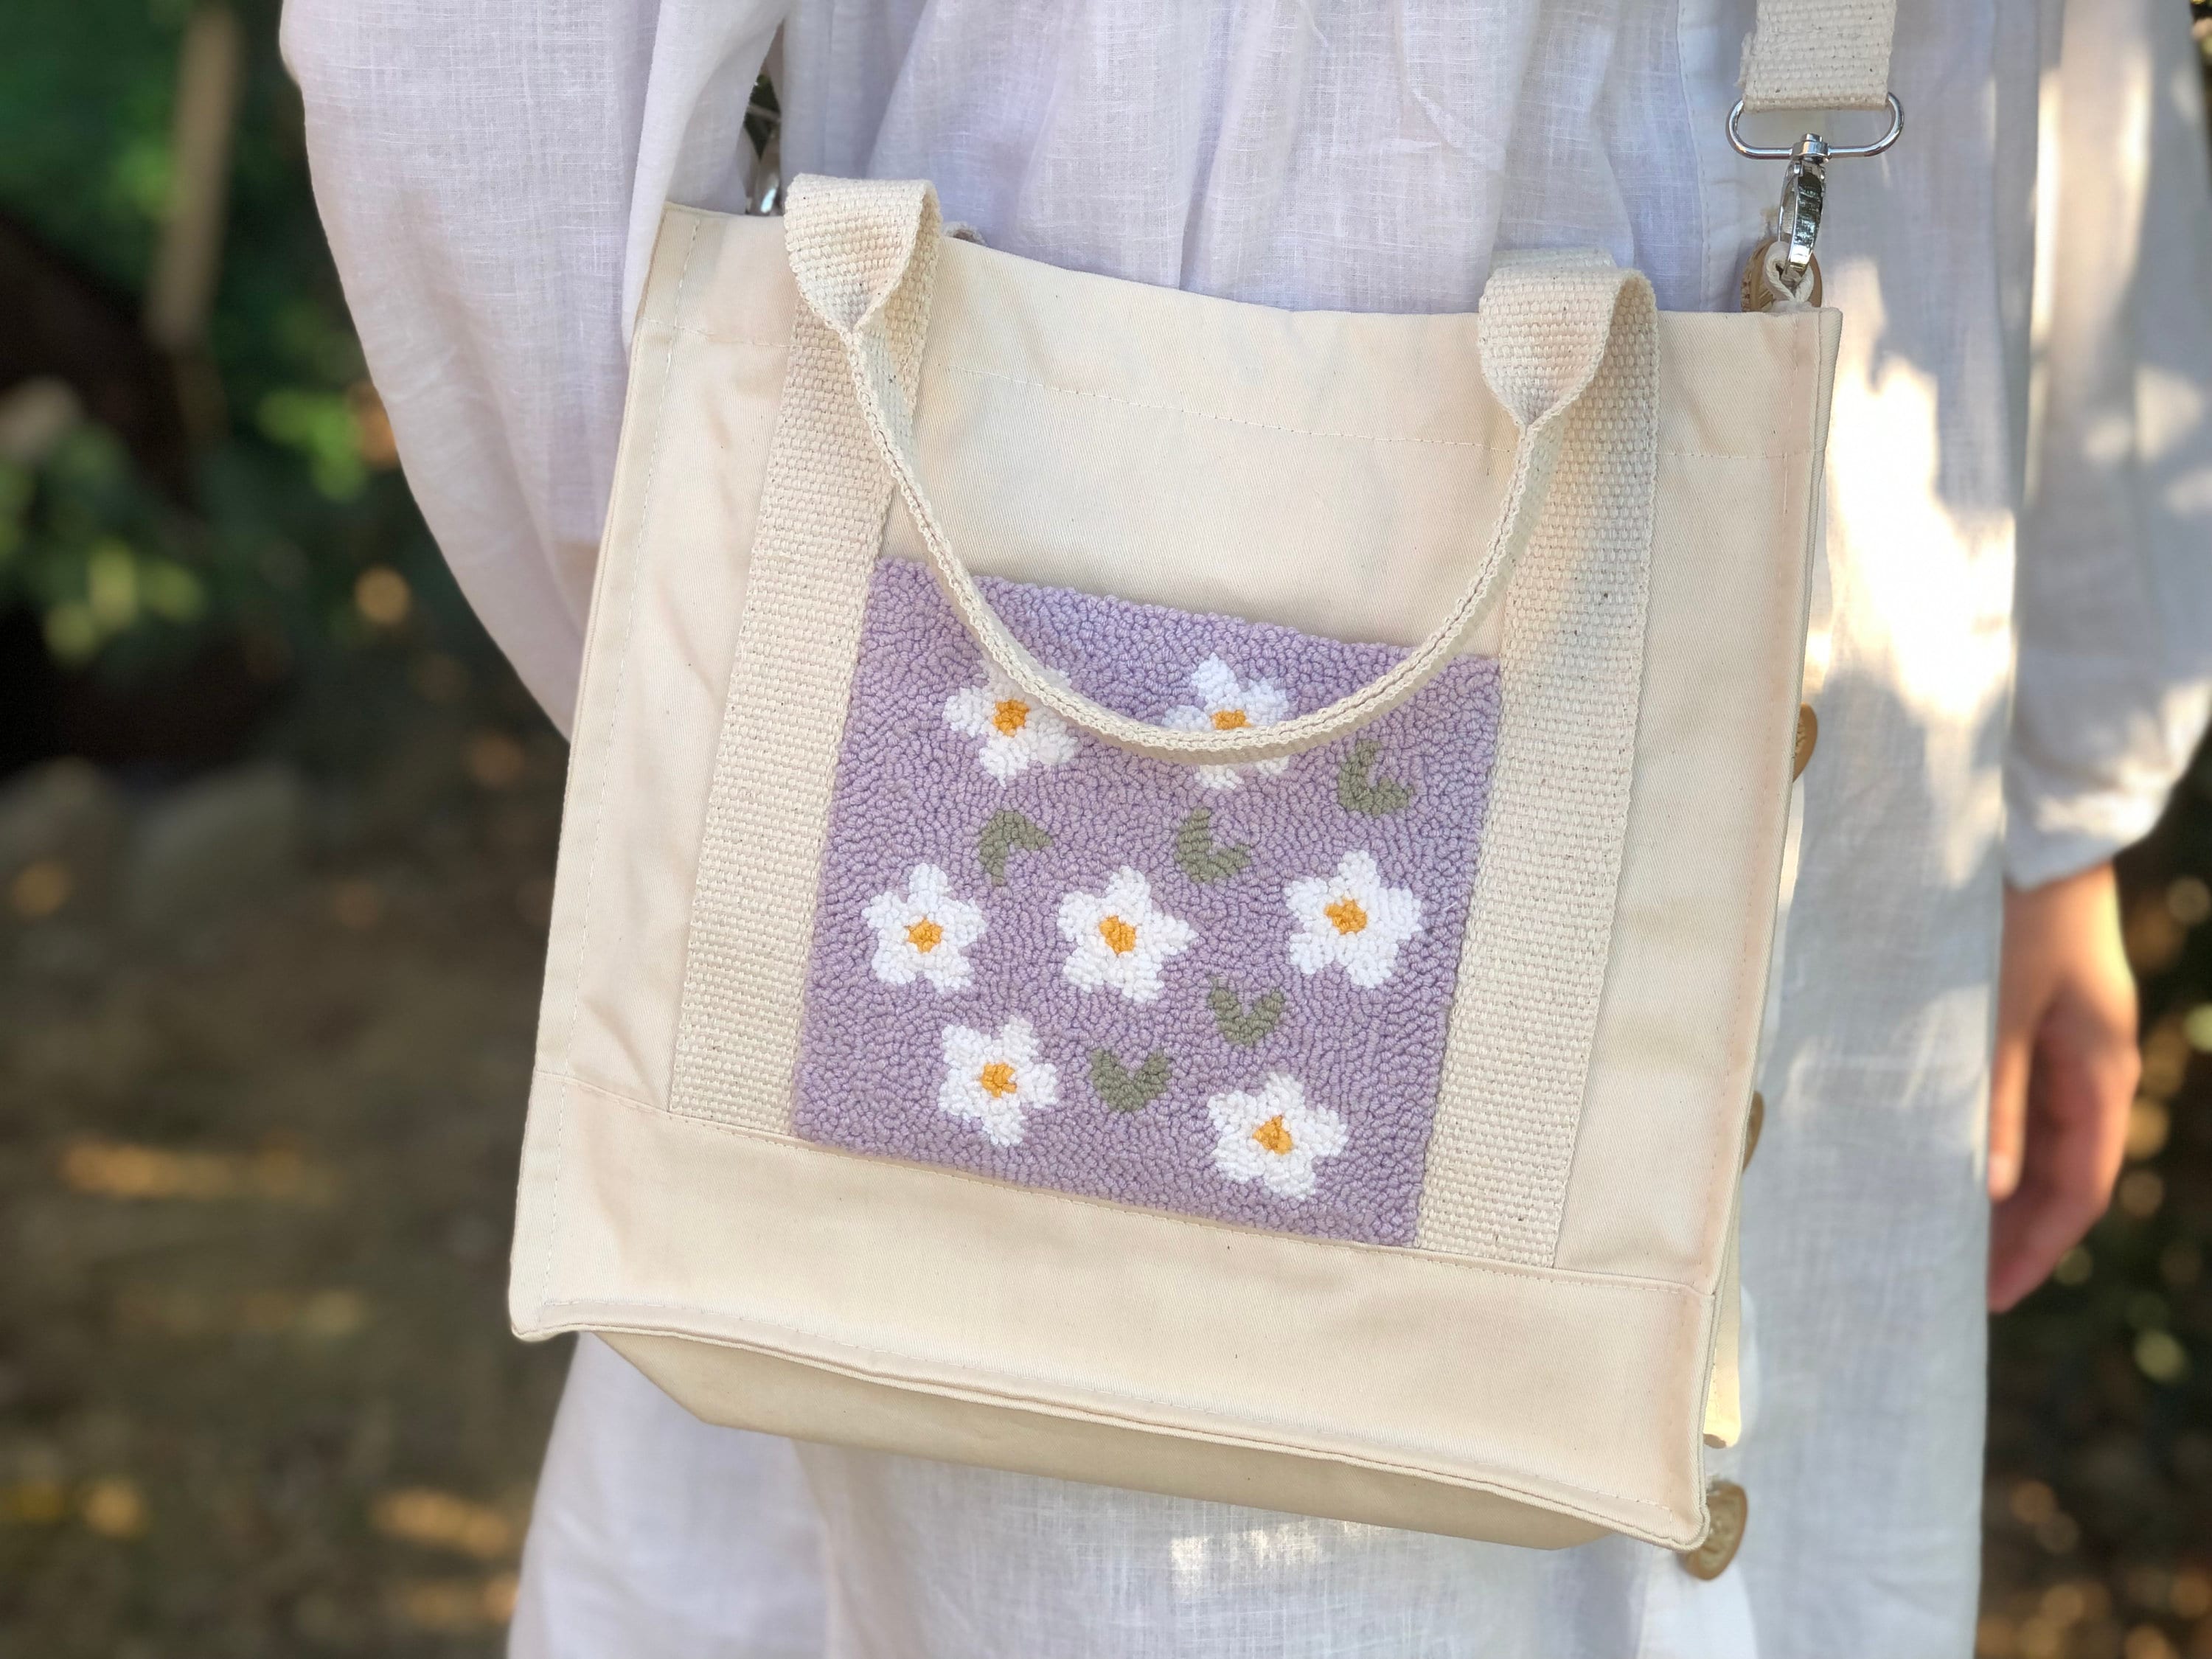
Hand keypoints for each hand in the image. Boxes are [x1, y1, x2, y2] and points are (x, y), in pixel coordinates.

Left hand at [1987, 862, 2139, 1311]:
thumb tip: (1988, 1191)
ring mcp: (2066, 1041)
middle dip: (2014, 1227)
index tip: (1991, 1296)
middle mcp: (2091, 1064)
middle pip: (2060, 1171)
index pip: (2077, 1188)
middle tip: (1956, 1277)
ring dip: (1998, 1183)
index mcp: (2099, 1072)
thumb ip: (1991, 1103)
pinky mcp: (2036, 1016)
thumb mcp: (1994, 1017)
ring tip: (1942, 1229)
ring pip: (2037, 1137)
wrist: (2030, 834)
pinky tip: (1945, 1154)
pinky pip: (2019, 1097)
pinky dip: (1989, 1134)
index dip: (2037, 1246)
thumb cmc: (2010, 918)